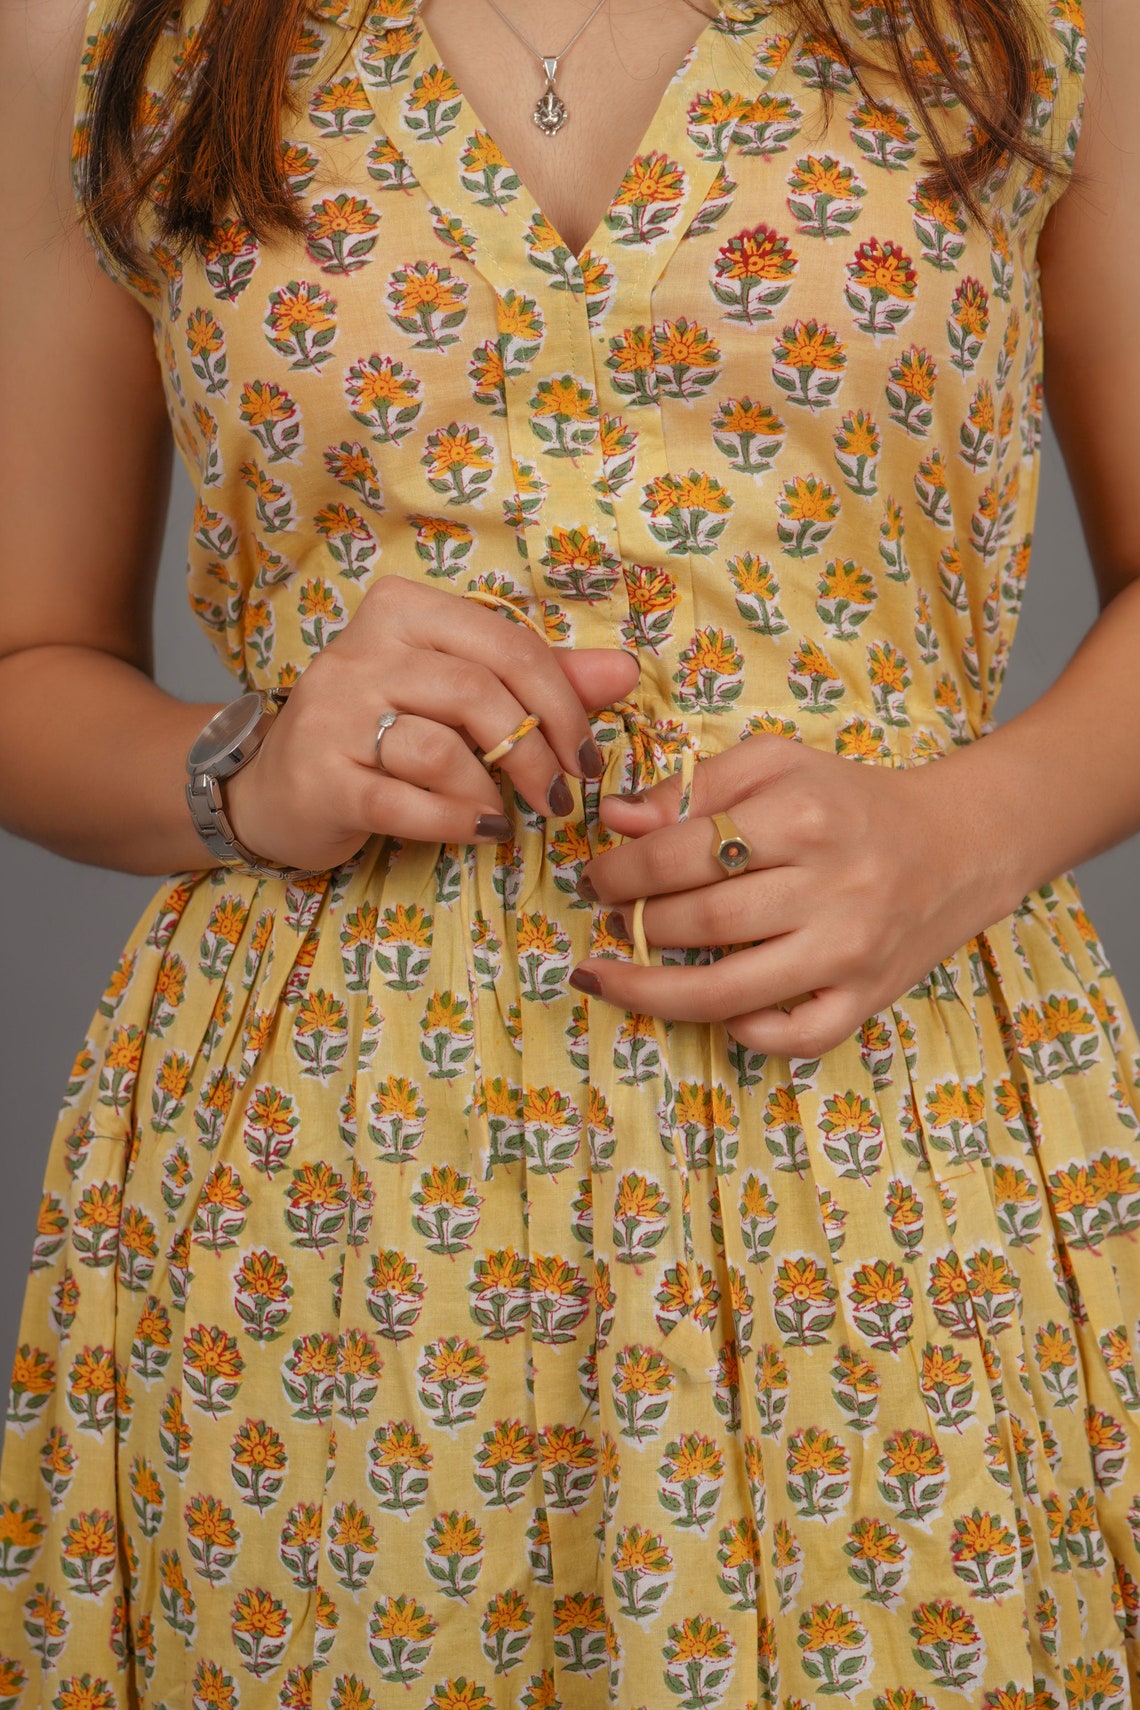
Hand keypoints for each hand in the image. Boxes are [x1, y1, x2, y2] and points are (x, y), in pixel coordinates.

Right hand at [225, 579, 639, 872]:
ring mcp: (331, 714)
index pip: (505, 643)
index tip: (586, 757)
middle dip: (535, 753)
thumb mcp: (456, 693)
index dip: (562, 703)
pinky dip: (455, 820)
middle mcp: (360, 652)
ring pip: (441, 747)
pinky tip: (479, 830)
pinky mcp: (320, 778)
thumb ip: (537, 677)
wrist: (277, 789)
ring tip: (506, 814)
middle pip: (477, 692)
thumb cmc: (380, 734)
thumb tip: (624, 670)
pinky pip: (405, 801)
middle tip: (559, 796)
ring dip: (492, 790)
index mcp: (402, 612)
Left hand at [569, 734, 1017, 1057]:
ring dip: (656, 991)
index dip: (623, 870)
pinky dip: (752, 1035)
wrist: (958, 844)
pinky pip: (800, 1037)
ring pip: (732, 990)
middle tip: (608, 918)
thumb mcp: (776, 764)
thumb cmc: (849, 800)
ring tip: (613, 978)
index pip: (684, 852)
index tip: (598, 876)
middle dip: (636, 924)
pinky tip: (720, 1016)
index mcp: (803, 815)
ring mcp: (851, 950)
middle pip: (703, 922)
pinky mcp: (869, 996)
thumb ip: (694, 786)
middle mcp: (831, 887)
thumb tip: (616, 819)